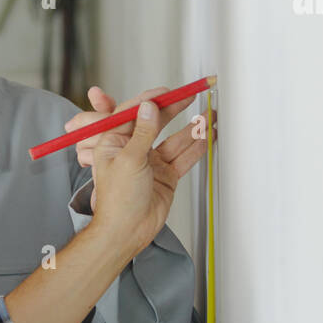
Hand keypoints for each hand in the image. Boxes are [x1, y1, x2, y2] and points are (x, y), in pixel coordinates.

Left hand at [86, 98, 207, 254]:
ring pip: (174, 140)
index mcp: (114, 142)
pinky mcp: (166, 176)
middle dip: (173, 109)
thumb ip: (142, 133)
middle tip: (189, 95)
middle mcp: (132, 150)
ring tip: (208, 115)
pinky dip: (196, 147)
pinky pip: (183, 157)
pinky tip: (208, 136)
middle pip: (155, 123)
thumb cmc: (117, 201)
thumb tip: (149, 108)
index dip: (150, 100)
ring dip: (191, 129)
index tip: (166, 91)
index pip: (132, 113)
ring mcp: (151, 163)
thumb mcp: (128, 160)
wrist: (127, 231)